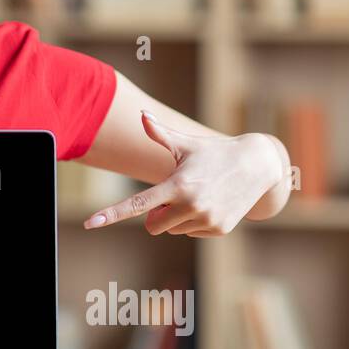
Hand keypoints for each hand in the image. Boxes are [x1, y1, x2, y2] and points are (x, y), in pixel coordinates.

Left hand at [83, 111, 285, 237]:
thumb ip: (160, 133)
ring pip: (171, 229)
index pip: (137, 204)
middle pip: (152, 225)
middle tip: (173, 195)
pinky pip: (190, 232)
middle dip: (155, 214)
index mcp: (177, 185)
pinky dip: (194, 221)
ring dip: (175, 217)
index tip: (90, 223)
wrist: (257, 166)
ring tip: (196, 195)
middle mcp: (191, 206)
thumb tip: (142, 116)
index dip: (111, 214)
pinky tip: (210, 203)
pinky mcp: (219, 229)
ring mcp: (206, 220)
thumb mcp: (187, 144)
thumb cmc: (214, 153)